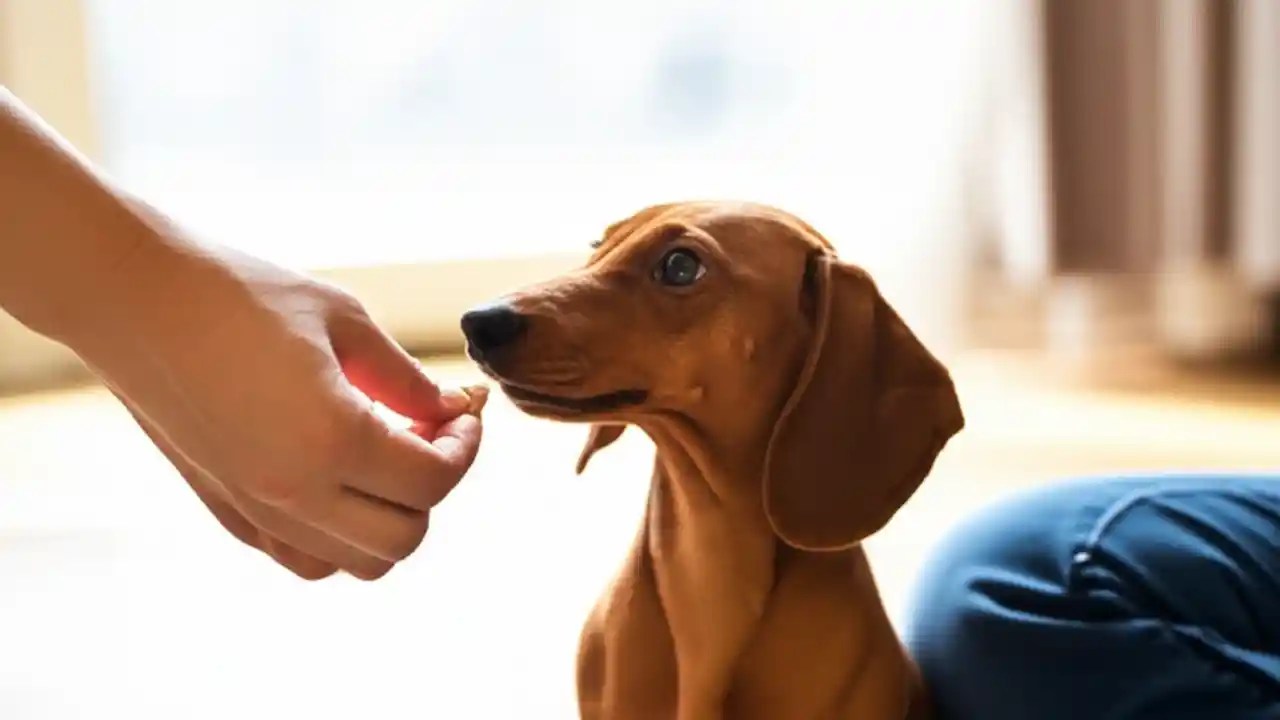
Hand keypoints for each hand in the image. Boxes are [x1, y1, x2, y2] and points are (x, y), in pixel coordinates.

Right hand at [78, 216, 484, 580]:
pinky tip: (337, 474)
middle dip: (433, 487)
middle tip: (426, 431)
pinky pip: (305, 557)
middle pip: (404, 537)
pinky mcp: (227, 512)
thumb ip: (406, 378)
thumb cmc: (241, 293)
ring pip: (358, 562)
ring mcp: (255, 510)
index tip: (462, 411)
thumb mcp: (344, 320)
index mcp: (329, 440)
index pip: (433, 483)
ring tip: (382, 454)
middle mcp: (292, 492)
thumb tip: (453, 410)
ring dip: (390, 518)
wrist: (133, 298)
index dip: (464, 448)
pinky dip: (339, 534)